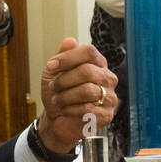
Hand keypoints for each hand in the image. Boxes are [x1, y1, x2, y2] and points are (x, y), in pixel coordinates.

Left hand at [36, 38, 118, 154]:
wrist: (57, 120)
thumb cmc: (59, 93)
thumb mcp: (54, 72)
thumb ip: (62, 56)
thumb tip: (70, 41)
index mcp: (97, 64)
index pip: (89, 52)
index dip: (68, 57)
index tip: (51, 66)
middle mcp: (107, 78)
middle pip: (87, 71)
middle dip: (64, 80)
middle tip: (54, 87)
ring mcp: (110, 97)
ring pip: (87, 91)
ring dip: (65, 96)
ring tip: (57, 100)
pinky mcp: (107, 115)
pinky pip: (87, 109)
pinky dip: (70, 110)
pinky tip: (65, 110)